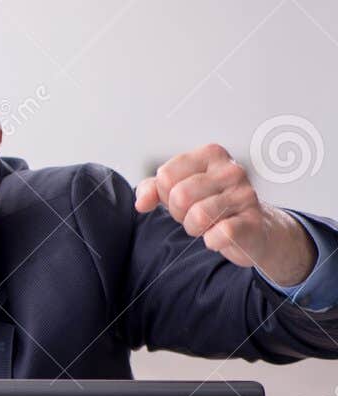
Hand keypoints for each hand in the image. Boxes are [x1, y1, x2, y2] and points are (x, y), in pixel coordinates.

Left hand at [135, 143, 315, 286]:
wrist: (252, 227)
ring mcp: (245, 194)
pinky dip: (212, 241)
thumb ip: (151, 189)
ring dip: (195, 227)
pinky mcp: (253, 221)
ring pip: (198, 216)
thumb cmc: (211, 203)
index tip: (184, 197)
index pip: (166, 175)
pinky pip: (220, 234)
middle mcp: (231, 170)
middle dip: (179, 212)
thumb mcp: (177, 188)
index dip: (166, 193)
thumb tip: (142, 203)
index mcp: (210, 154)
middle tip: (195, 213)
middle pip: (179, 196)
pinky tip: (221, 236)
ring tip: (209, 223)